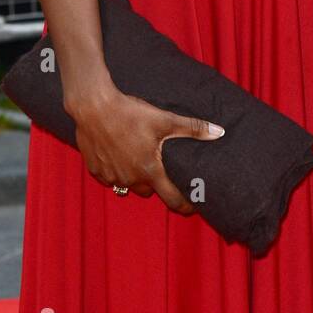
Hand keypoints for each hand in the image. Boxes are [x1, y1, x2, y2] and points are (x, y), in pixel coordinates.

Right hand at [68, 85, 224, 214]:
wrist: (94, 108)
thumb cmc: (130, 114)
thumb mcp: (165, 120)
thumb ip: (193, 129)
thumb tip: (219, 132)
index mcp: (150, 171)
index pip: (172, 200)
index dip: (185, 205)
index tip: (192, 205)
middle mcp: (130, 179)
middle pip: (149, 191)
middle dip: (157, 184)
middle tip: (161, 168)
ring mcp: (111, 177)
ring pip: (129, 185)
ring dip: (136, 177)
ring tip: (139, 158)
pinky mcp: (95, 170)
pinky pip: (110, 178)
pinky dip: (117, 170)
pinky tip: (119, 154)